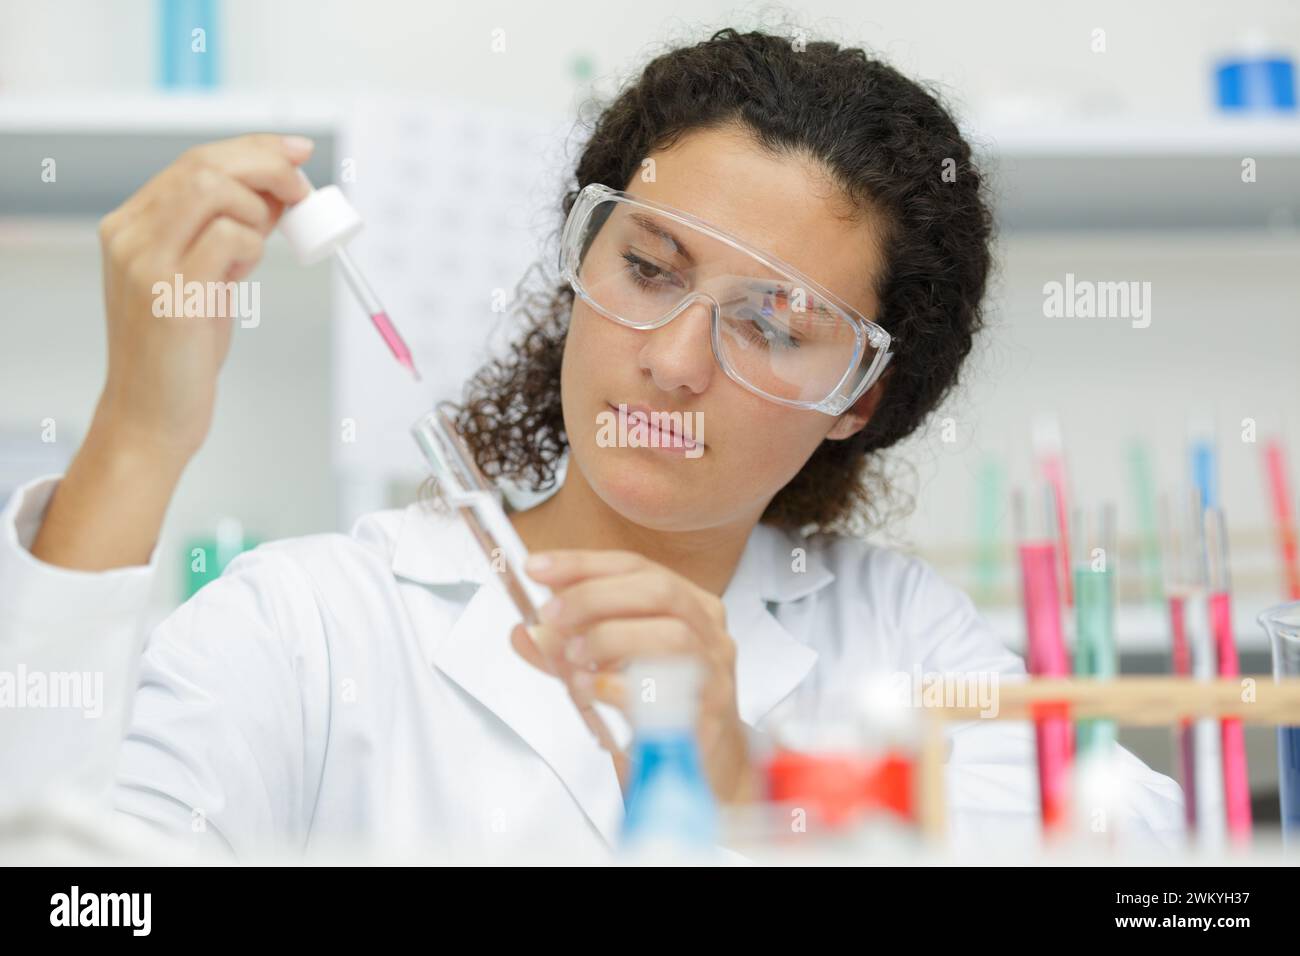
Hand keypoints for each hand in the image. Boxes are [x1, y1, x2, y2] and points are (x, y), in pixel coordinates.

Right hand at [95, 132, 312, 461]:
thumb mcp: (203, 276)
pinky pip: (228, 238)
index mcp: (131, 224)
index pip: (195, 161)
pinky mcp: (172, 294)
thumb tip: (278, 191)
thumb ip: (228, 232)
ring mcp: (144, 262)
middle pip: (204, 165)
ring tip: (260, 248)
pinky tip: (245, 272)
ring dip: (258, 210)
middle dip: (266, 167)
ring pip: (214, 191)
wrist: (151, 414)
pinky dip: (253, 245)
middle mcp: (129, 235)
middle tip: (302, 190)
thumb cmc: (181, 349)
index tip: (296, 153)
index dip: (253, 150)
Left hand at [510, 550, 757, 803]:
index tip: (538, 569)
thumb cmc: (659, 707)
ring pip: (672, 634)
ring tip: (574, 657)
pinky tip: (592, 689)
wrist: (703, 765)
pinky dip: (622, 686)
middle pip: (658, 591)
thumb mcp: (607, 668)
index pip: (634, 567)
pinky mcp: (710, 715)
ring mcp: (713, 672)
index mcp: (686, 605)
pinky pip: (668, 693)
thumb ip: (567, 650)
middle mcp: (707, 631)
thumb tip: (525, 631)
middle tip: (552, 615)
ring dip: (612, 638)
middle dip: (595, 596)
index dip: (583, 564)